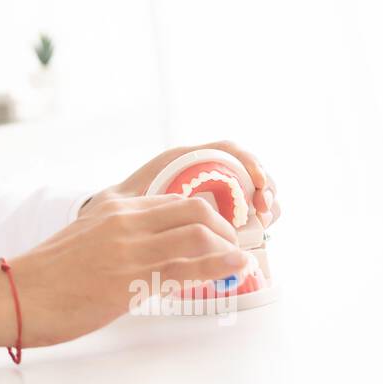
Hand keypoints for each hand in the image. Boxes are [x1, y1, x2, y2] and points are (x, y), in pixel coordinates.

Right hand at [0, 194, 250, 352]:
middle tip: (232, 245)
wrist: (15, 294)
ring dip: (228, 248)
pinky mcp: (130, 280)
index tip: (221, 230)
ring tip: (237, 261)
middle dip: (225, 227)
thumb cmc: (48, 275)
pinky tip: (232, 271)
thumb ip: (120, 236)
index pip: (175, 198)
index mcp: (113, 207)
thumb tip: (152, 251)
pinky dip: (219, 269)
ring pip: (199, 234)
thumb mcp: (87, 239)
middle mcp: (124, 220)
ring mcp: (128, 249)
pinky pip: (187, 269)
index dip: (207, 213)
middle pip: (195, 209)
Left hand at [91, 139, 280, 229]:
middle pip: (249, 169)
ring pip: (254, 191)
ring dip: (265, 205)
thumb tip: (153, 199)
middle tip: (264, 210)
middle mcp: (206, 171)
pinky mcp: (223, 214)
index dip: (248, 162)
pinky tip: (257, 233)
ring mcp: (218, 192)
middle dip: (265, 187)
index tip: (257, 182)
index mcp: (186, 160)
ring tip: (262, 223)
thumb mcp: (124, 200)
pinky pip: (249, 213)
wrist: (117, 224)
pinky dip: (258, 221)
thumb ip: (136, 197)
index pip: (228, 150)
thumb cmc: (120, 208)